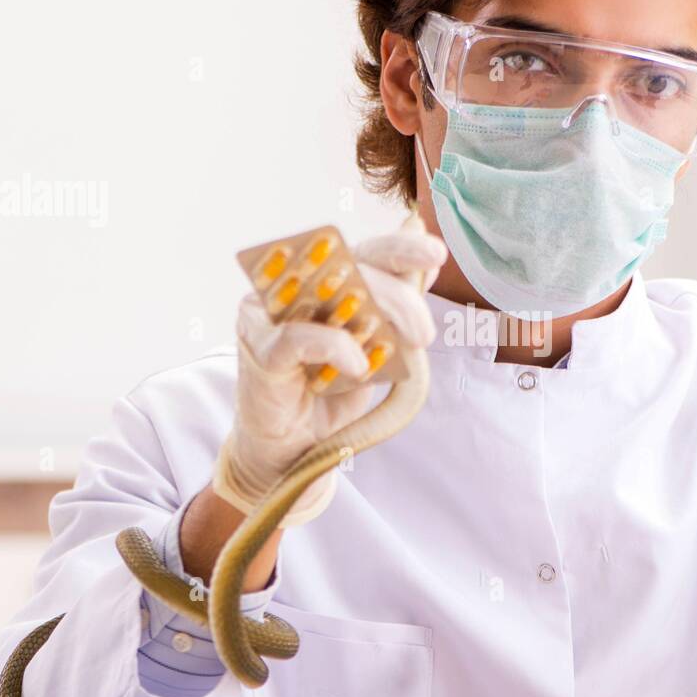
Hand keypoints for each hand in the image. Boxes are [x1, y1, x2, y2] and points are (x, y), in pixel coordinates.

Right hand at [215, 222, 446, 515]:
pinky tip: (359, 365)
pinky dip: (335, 347)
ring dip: (378, 315)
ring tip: (412, 342)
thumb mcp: (376, 346)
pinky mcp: (259, 348)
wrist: (296, 449)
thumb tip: (426, 263)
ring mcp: (270, 314)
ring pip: (327, 294)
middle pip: (351, 268)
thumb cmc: (332, 392)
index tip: (437, 253)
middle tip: (425, 331)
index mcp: (321, 278)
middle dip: (398, 295)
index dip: (400, 248)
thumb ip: (395, 307)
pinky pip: (299, 337)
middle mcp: (292, 286)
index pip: (364, 251)